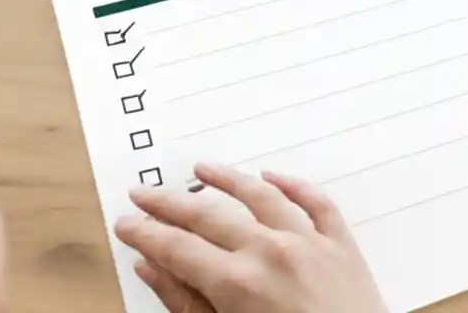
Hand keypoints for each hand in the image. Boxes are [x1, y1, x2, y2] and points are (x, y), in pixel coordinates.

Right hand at [115, 163, 387, 312]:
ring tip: (202, 169)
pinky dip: (294, 185)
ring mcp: (310, 244)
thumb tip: (152, 267)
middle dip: (170, 203)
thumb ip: (185, 302)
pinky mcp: (342, 246)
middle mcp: (271, 253)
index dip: (146, 233)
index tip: (125, 223)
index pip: (177, 247)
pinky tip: (273, 176)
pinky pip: (317, 204)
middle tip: (144, 194)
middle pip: (210, 216)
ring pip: (262, 196)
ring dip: (228, 179)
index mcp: (237, 283)